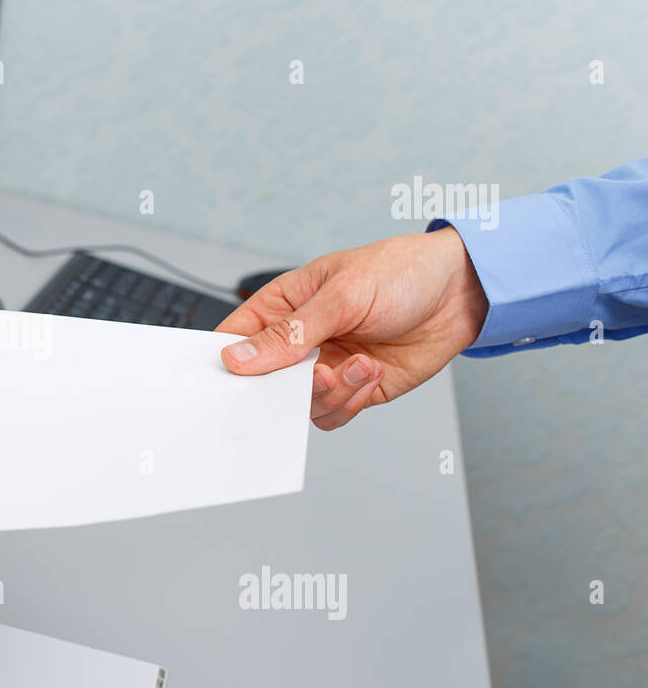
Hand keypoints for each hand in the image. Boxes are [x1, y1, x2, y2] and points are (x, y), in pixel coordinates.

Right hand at [215, 226, 488, 428]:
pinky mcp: (354, 389)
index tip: (227, 379)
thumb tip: (237, 358)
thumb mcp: (340, 296)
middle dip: (280, 388)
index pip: (235, 338)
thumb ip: (288, 334)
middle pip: (262, 381)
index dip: (224, 361)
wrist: (462, 293)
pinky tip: (372, 370)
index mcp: (282, 307)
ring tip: (357, 366)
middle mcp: (300, 342)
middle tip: (309, 376)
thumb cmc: (400, 273)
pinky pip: (332, 414)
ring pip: (298, 405)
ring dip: (327, 393)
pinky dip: (349, 401)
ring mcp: (326, 367)